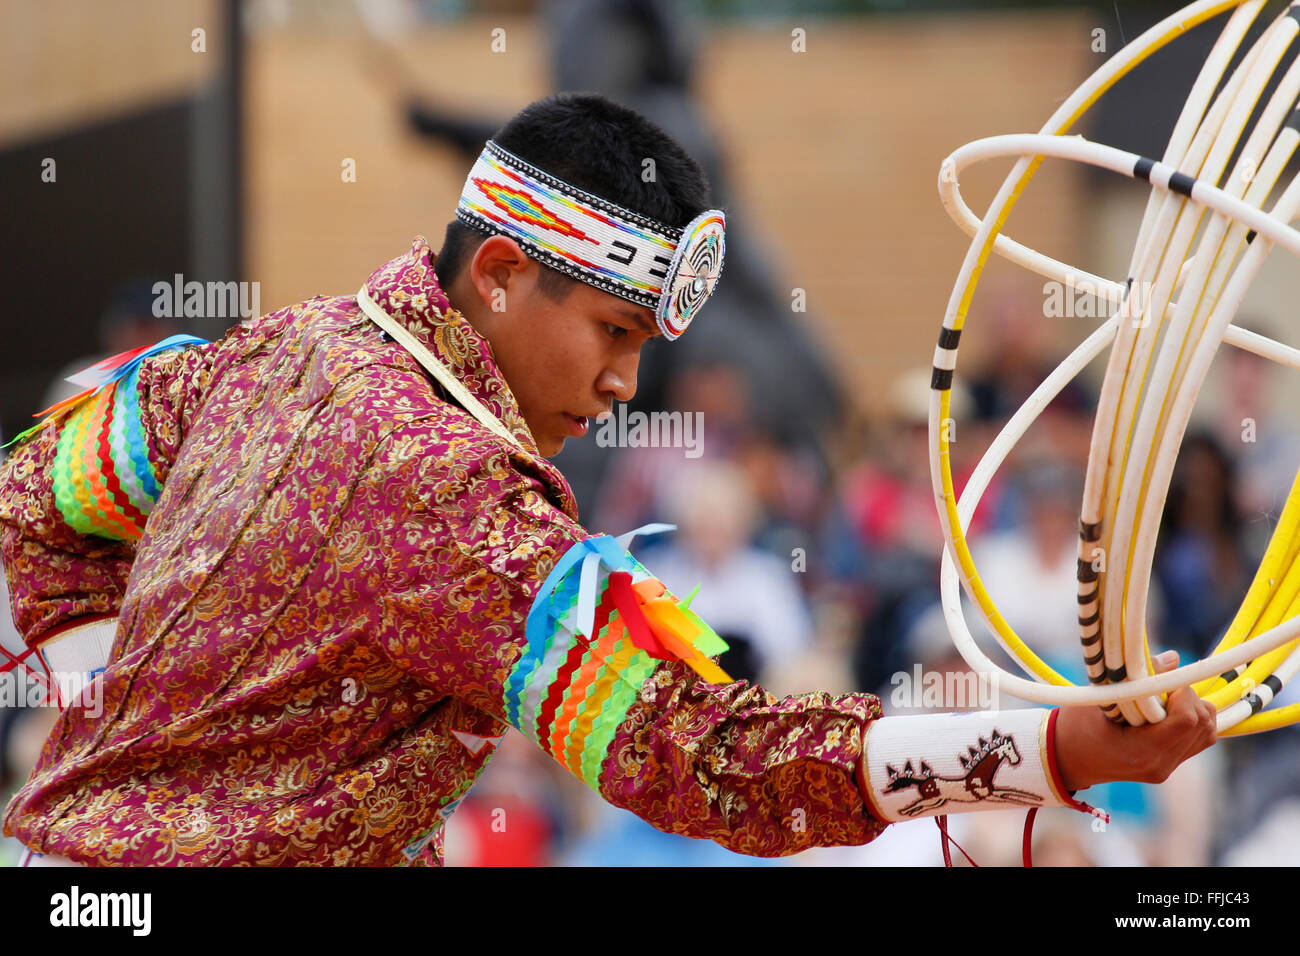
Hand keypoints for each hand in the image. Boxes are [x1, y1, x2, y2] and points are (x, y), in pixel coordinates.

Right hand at [1053, 650, 1217, 791]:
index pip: (1187, 720)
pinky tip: (1167, 711)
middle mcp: (1159, 764)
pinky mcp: (1168, 765)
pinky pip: (1197, 740)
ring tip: (1165, 699)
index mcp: (1141, 751)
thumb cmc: (1075, 726)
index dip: (1183, 692)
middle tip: (1162, 687)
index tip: (1164, 679)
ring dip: (1193, 710)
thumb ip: (1137, 680)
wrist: (1064, 758)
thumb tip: (1173, 658)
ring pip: (1206, 733)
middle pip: (1202, 725)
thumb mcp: (1099, 698)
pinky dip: (1191, 721)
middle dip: (1189, 698)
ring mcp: (1166, 767)